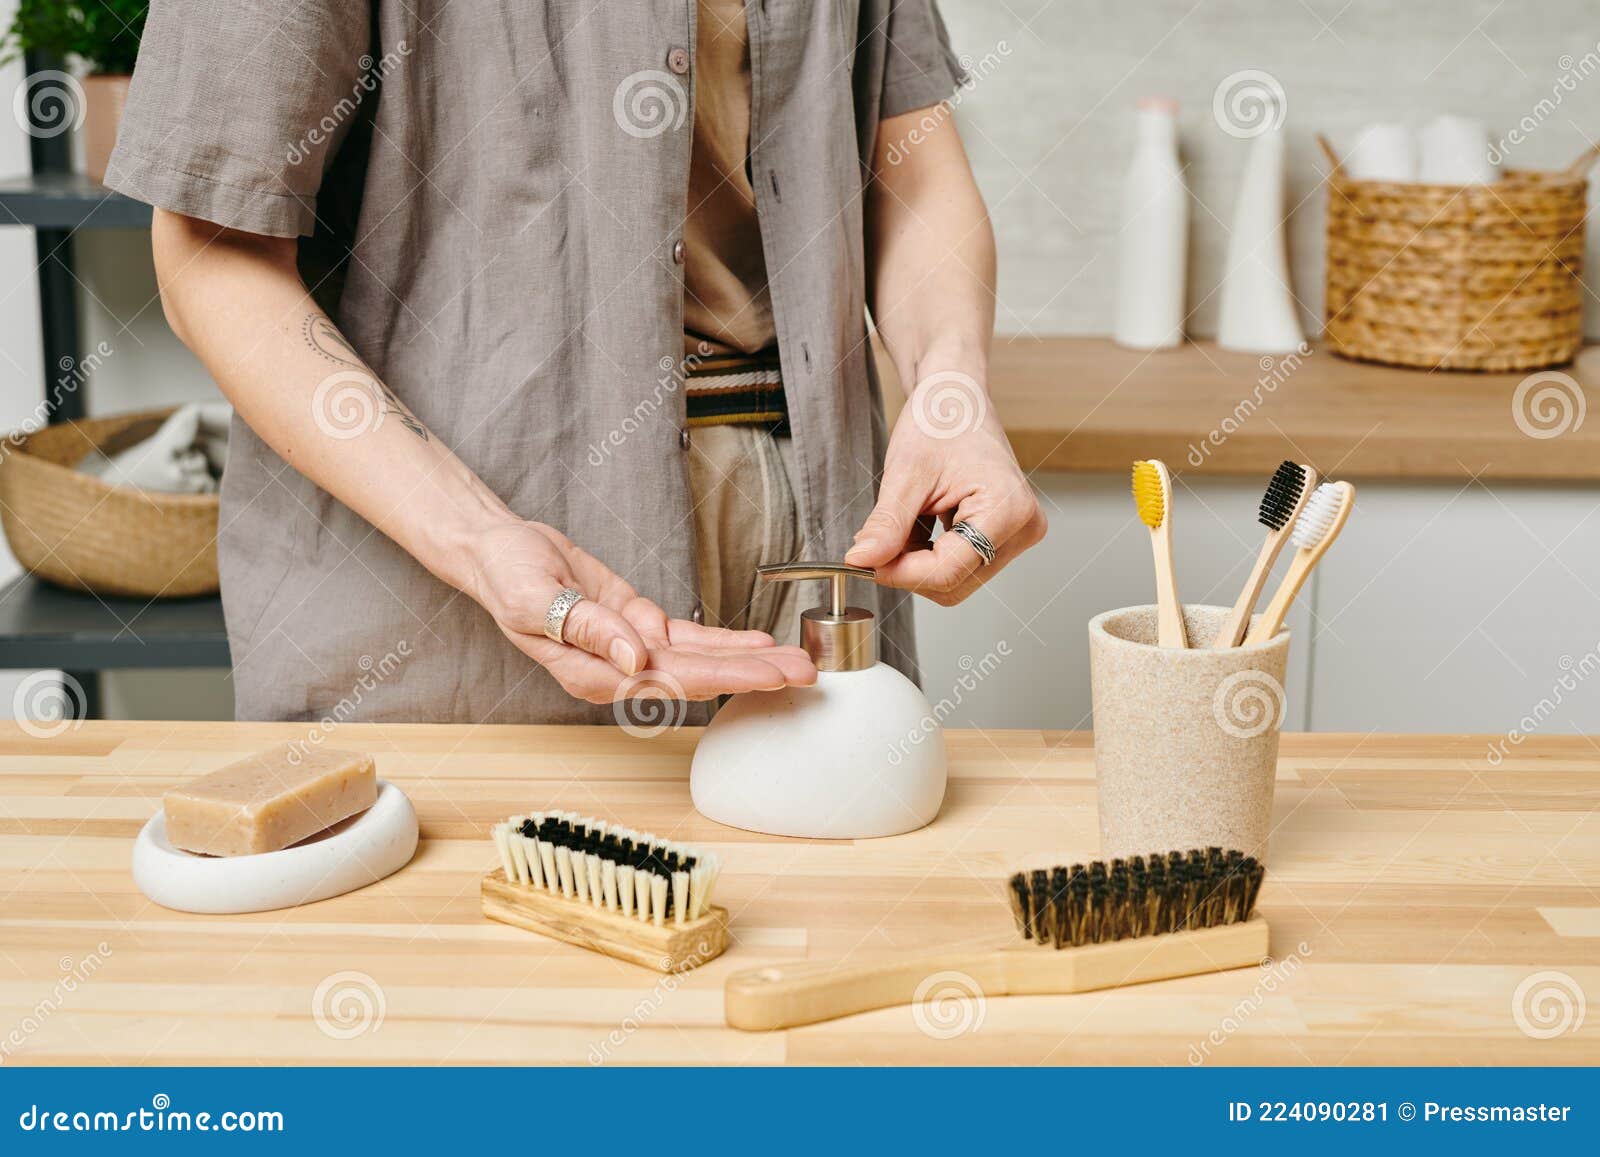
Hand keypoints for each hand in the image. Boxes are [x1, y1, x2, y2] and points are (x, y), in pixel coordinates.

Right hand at [465, 520, 815, 703]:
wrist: (498, 552)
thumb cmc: (508, 576)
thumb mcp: (537, 598)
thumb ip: (588, 630)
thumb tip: (635, 659)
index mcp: (593, 673)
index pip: (671, 680)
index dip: (724, 677)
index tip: (767, 674)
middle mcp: (619, 670)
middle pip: (697, 677)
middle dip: (753, 675)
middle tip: (805, 671)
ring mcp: (632, 651)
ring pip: (701, 660)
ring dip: (748, 661)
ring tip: (797, 661)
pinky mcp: (639, 627)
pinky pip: (690, 640)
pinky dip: (725, 642)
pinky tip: (758, 644)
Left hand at [845, 378, 1045, 604]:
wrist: (957, 398)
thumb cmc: (941, 420)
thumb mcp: (906, 473)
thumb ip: (887, 525)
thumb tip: (862, 562)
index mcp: (1008, 508)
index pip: (949, 570)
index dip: (901, 573)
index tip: (866, 562)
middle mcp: (1023, 527)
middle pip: (954, 582)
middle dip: (909, 568)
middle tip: (878, 538)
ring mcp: (1017, 534)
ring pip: (955, 580)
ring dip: (918, 562)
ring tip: (907, 518)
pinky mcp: (1004, 536)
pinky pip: (960, 566)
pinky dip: (929, 554)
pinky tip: (922, 522)